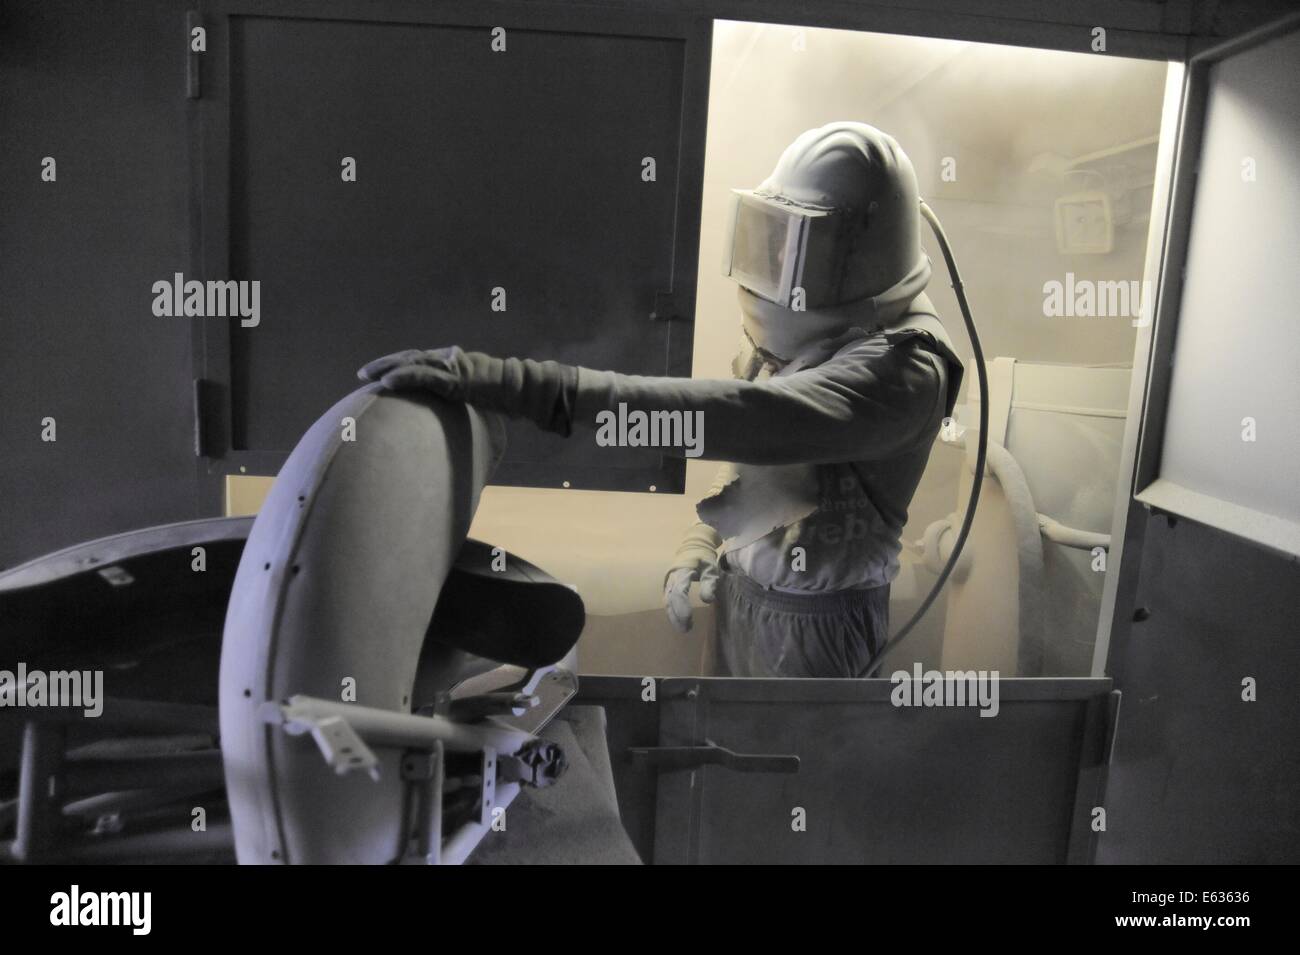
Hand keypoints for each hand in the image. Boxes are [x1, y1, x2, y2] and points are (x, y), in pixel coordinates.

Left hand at [358, 346, 577, 435]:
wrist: (524, 390)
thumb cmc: (504, 397)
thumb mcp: (476, 397)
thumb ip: (459, 400)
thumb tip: (448, 420)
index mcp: (453, 364)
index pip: (419, 361)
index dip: (398, 366)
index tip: (377, 375)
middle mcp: (450, 360)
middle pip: (411, 357)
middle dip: (385, 364)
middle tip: (362, 373)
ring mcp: (453, 367)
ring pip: (414, 362)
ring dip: (388, 368)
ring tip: (368, 376)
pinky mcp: (457, 377)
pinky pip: (426, 375)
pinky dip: (406, 376)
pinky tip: (388, 382)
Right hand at [663, 561, 719, 632]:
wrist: (693, 547)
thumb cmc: (704, 559)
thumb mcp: (711, 569)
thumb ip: (710, 584)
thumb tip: (707, 601)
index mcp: (681, 572)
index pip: (679, 592)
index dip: (682, 606)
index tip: (688, 619)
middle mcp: (672, 578)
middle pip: (670, 599)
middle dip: (677, 616)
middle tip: (686, 629)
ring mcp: (669, 582)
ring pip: (667, 602)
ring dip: (674, 616)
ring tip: (684, 628)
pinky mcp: (670, 586)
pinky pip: (669, 601)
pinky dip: (673, 612)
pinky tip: (680, 621)